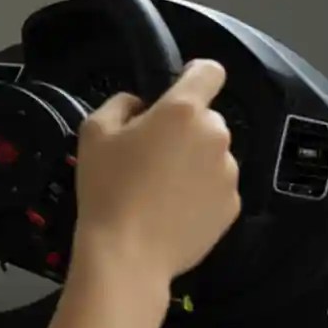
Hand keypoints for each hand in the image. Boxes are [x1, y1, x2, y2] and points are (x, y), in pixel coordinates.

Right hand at [70, 59, 240, 285]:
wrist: (127, 255)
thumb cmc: (107, 188)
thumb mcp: (94, 132)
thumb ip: (121, 104)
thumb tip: (141, 106)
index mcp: (183, 111)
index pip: (209, 71)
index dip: (194, 74)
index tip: (177, 90)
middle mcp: (215, 136)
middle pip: (206, 119)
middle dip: (185, 129)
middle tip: (151, 154)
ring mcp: (229, 173)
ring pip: (213, 154)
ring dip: (194, 161)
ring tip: (161, 189)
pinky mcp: (233, 206)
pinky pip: (217, 186)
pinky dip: (201, 192)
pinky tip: (173, 211)